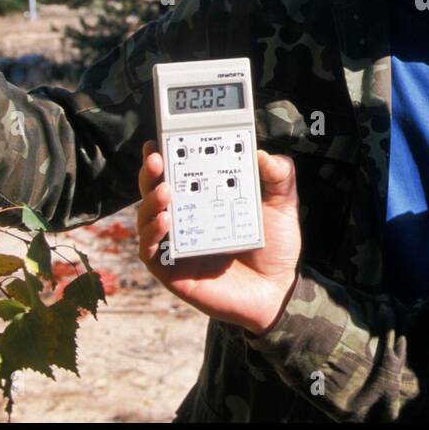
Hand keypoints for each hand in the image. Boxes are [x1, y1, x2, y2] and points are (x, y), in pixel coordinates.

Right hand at [136, 140, 302, 334]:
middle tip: (157, 159)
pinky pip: (151, 253)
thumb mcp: (282, 204)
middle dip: (151, 174)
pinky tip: (165, 222)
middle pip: (155, 192)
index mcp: (205, 200)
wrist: (279, 289)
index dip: (165, 157)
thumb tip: (263, 153)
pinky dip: (151, 236)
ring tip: (165, 191)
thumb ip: (279, 176)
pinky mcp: (173, 272)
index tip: (160, 140)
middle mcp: (186, 220)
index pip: (178, 174)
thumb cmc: (275, 246)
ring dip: (149, 202)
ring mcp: (177, 246)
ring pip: (147, 220)